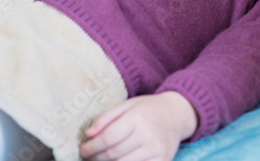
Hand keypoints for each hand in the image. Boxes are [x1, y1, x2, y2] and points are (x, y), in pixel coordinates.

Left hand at [79, 91, 198, 160]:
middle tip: (90, 157)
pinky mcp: (163, 160)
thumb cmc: (148, 109)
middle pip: (114, 154)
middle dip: (97, 158)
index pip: (108, 138)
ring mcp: (157, 149)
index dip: (92, 147)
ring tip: (101, 160)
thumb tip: (88, 134)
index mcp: (137, 118)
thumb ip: (106, 118)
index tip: (83, 150)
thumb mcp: (127, 105)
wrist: (177, 114)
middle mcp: (148, 134)